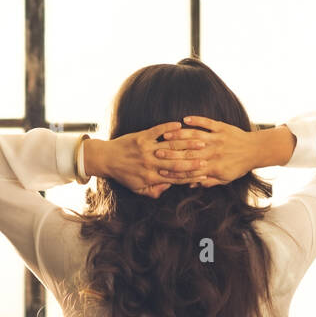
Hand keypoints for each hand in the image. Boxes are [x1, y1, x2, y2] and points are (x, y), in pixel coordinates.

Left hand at [84, 122, 205, 197]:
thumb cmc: (123, 175)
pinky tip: (180, 125)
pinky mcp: (141, 137)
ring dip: (187, 144)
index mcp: (151, 177)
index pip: (175, 178)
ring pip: (170, 147)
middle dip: (193, 161)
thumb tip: (168, 187)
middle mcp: (150, 164)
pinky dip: (168, 128)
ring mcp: (146, 149)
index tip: (203, 174)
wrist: (106, 159)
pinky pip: (157, 131)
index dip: (190, 176)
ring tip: (201, 142)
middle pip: (176, 163)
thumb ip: (154, 191)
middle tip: (208, 159)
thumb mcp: (137, 188)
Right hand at [154, 116, 265, 187]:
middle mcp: (213, 152)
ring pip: (195, 136)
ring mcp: (216, 138)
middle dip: (172, 153)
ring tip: (166, 135)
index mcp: (213, 166)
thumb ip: (208, 181)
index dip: (175, 170)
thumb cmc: (239, 166)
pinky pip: (207, 122)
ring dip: (179, 135)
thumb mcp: (225, 178)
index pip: (190, 169)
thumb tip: (192, 183)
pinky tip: (185, 119)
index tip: (162, 170)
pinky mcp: (221, 127)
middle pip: (188, 153)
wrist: (255, 150)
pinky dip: (196, 120)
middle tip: (157, 152)